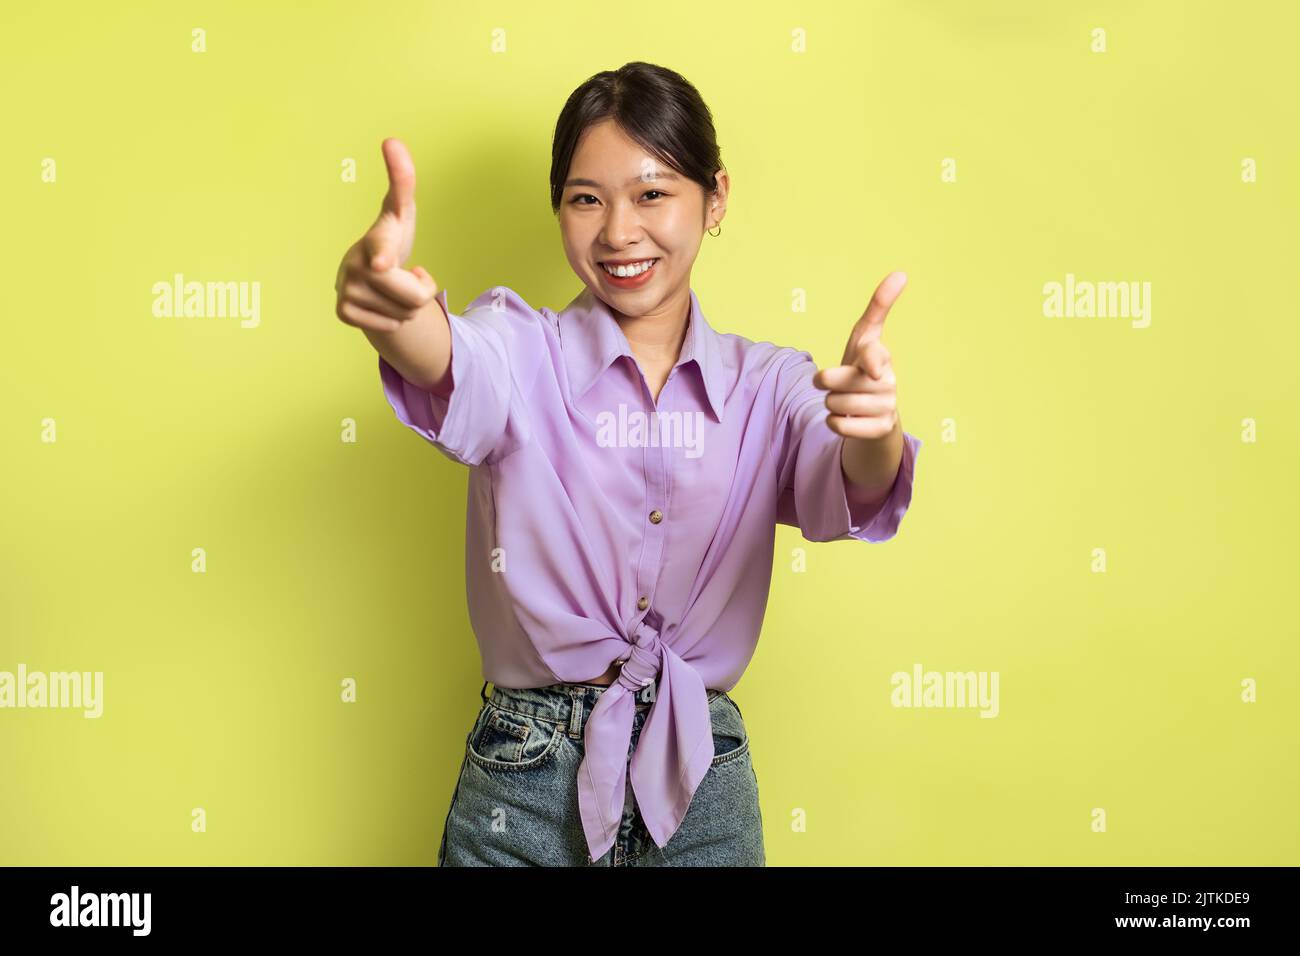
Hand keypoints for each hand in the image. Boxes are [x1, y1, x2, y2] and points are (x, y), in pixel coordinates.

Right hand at [334, 138, 441, 332]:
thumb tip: (392, 140)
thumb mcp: (401, 213)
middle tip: (406, 276)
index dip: (383, 254)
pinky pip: (390, 327)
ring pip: (405, 315)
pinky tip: (380, 302)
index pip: (383, 247)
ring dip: (407, 306)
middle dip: (421, 291)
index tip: (380, 262)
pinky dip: (392, 319)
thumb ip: (402, 179)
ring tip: (391, 288)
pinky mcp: (343, 313)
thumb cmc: (391, 239)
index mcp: (376, 240)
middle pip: (415, 298)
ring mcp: (346, 290)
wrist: (369, 275)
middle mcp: (357, 264)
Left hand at [812, 271, 906, 439]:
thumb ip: (879, 307)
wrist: (874, 411)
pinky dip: (834, 422)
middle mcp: (888, 380)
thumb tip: (902, 273)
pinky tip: (846, 418)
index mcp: (880, 356)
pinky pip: (840, 425)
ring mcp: (887, 406)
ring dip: (830, 403)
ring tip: (845, 400)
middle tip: (836, 383)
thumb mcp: (864, 338)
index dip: (869, 362)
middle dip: (825, 383)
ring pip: (834, 404)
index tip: (870, 370)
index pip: (871, 356)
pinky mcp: (881, 429)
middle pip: (834, 381)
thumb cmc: (862, 368)